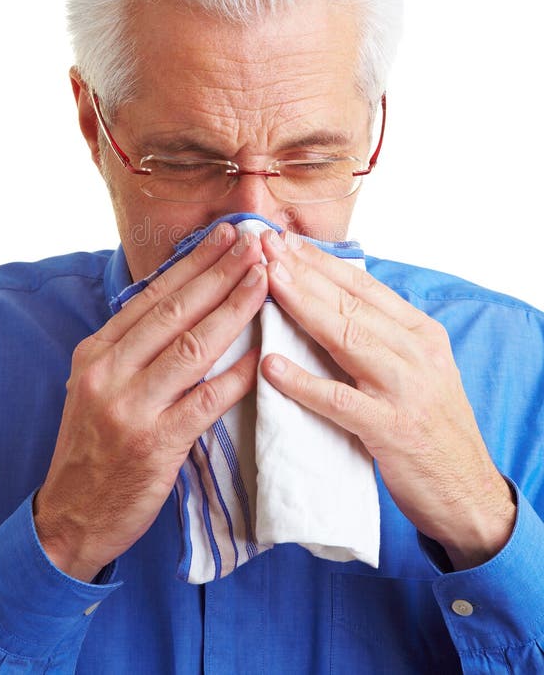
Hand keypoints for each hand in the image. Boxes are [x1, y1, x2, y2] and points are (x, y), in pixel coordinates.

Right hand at [34, 224, 266, 581]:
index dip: (193, 263)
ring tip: (263, 281)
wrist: (71, 514)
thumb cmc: (95, 446)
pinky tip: (264, 353)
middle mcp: (108, 371)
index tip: (225, 236)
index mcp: (97, 352)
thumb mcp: (98, 386)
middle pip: (174, 310)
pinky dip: (237, 376)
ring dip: (233, 309)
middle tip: (254, 243)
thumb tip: (182, 305)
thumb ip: (133, 349)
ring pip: (191, 346)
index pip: (152, 295)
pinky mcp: (155, 443)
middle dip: (219, 272)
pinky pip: (205, 401)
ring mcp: (130, 407)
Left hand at [259, 229, 515, 569]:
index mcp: (421, 333)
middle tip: (264, 245)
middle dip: (304, 271)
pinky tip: (270, 366)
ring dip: (303, 306)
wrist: (467, 491)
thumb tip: (330, 303)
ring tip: (267, 282)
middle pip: (350, 303)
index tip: (283, 240)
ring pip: (346, 337)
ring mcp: (404, 389)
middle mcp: (416, 353)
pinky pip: (339, 401)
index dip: (321, 261)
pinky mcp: (391, 429)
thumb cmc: (431, 427)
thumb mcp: (418, 369)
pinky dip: (303, 383)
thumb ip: (382, 337)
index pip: (364, 286)